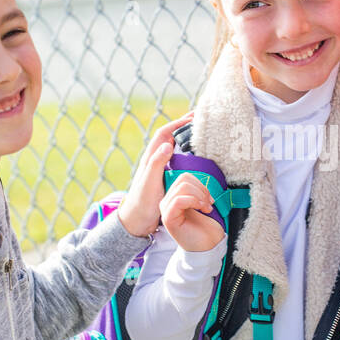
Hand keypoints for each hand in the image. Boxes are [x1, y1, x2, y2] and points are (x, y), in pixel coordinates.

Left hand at [117, 111, 193, 237]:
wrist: (137, 221)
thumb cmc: (142, 202)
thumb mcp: (150, 182)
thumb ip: (157, 163)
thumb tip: (167, 144)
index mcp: (150, 158)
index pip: (164, 134)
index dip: (177, 123)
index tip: (192, 118)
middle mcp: (155, 160)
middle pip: (170, 137)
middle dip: (183, 127)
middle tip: (200, 120)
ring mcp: (161, 169)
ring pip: (175, 148)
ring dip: (187, 139)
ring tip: (202, 134)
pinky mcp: (166, 178)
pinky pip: (179, 161)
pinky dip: (189, 154)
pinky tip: (199, 157)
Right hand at [161, 173, 225, 252]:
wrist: (207, 245)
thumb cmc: (205, 226)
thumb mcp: (201, 203)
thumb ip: (196, 190)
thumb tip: (199, 179)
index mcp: (174, 197)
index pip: (184, 177)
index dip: (200, 184)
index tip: (209, 199)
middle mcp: (167, 202)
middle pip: (183, 179)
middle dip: (201, 189)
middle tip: (209, 203)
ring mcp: (166, 210)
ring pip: (182, 187)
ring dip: (200, 196)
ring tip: (206, 207)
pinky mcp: (168, 218)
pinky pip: (178, 200)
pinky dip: (193, 201)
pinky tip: (201, 209)